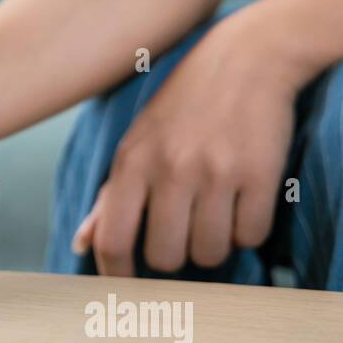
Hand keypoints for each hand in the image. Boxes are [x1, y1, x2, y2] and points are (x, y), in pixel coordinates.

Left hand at [72, 20, 300, 275]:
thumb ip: (109, 196)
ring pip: (210, 253)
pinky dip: (248, 230)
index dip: (118, 274)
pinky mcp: (260, 174)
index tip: (128, 285)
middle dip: (175, 256)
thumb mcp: (137, 141)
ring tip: (215, 213)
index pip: (112, 240)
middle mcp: (171, 169)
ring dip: (214, 245)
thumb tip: (82, 246)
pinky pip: (252, 236)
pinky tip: (244, 202)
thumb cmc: (184, 106)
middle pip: (165, 258)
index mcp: (132, 162)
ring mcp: (216, 172)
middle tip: (184, 233)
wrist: (247, 57)